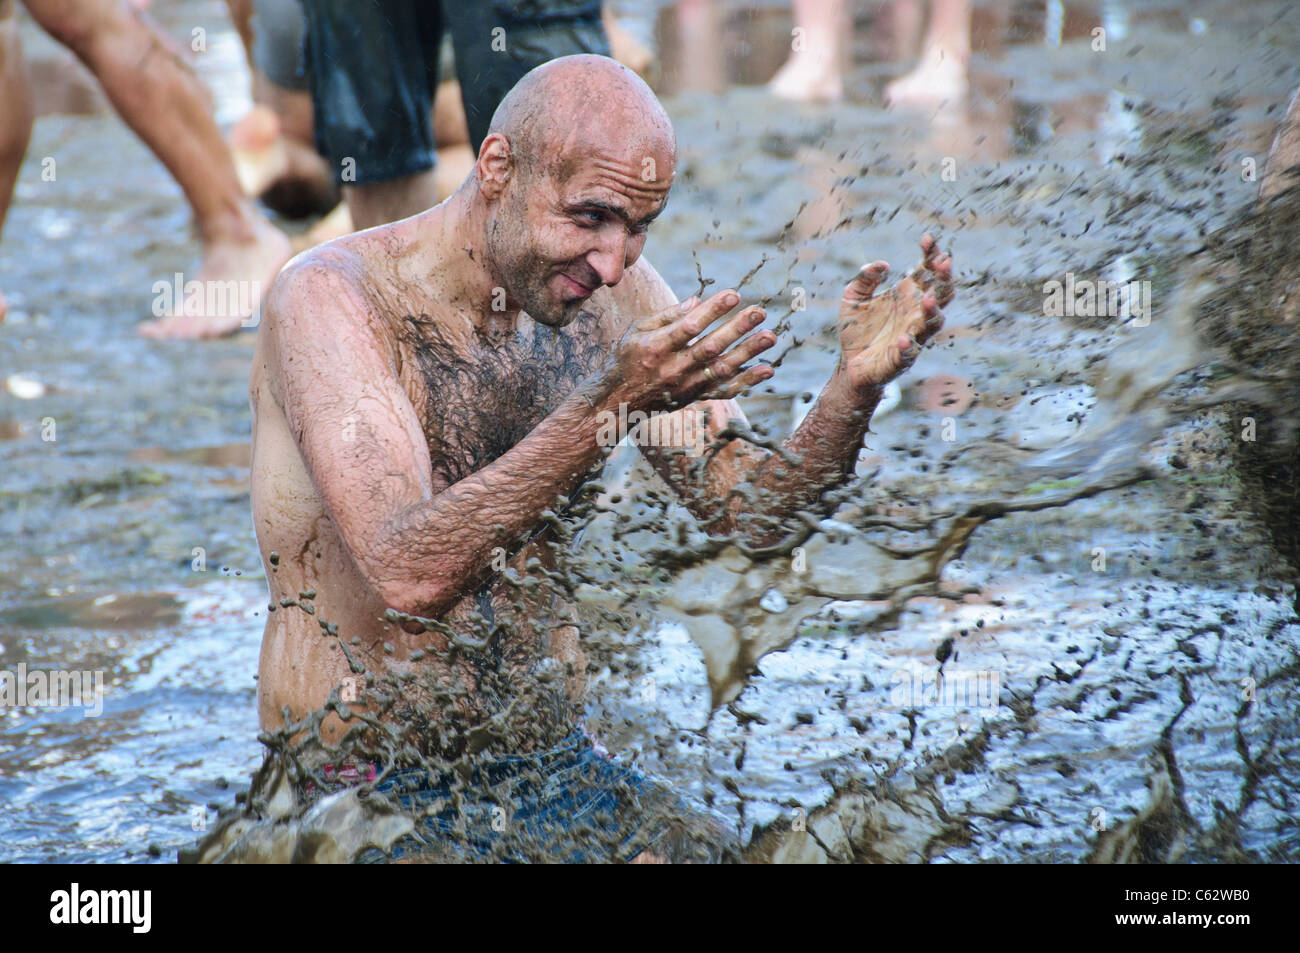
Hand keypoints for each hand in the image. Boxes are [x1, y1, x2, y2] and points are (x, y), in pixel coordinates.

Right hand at [599, 290, 776, 412]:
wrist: (617, 402)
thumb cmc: (627, 358)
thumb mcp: (638, 331)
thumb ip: (668, 315)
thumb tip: (698, 299)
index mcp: (655, 347)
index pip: (688, 327)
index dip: (712, 311)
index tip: (734, 295)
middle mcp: (671, 369)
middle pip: (709, 347)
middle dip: (736, 328)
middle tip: (759, 311)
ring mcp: (685, 386)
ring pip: (721, 369)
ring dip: (748, 353)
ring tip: (770, 336)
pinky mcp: (694, 398)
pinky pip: (723, 391)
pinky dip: (746, 382)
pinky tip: (767, 369)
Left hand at [837, 234, 952, 395]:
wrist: (849, 364)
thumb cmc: (857, 329)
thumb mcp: (852, 297)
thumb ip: (864, 278)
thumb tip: (882, 265)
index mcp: (907, 295)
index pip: (927, 271)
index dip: (931, 254)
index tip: (928, 239)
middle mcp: (915, 313)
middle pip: (940, 293)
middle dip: (944, 278)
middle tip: (943, 262)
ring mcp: (913, 335)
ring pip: (933, 322)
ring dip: (932, 310)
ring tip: (927, 298)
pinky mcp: (901, 359)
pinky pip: (910, 353)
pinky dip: (909, 346)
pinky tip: (904, 338)